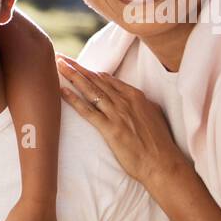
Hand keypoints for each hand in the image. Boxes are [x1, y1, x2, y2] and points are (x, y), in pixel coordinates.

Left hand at [56, 56, 188, 189]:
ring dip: (72, 76)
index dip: (90, 70)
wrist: (163, 163)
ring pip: (90, 90)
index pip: (107, 79)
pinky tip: (62, 90)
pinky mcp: (110, 129)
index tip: (76, 64)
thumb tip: (131, 98)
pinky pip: (88, 111)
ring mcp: (117, 114)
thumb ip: (139, 104)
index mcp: (136, 96)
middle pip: (95, 80)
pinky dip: (74, 99)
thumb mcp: (152, 115)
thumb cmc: (159, 143)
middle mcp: (125, 101)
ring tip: (57, 65)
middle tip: (60, 57)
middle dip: (76, 67)